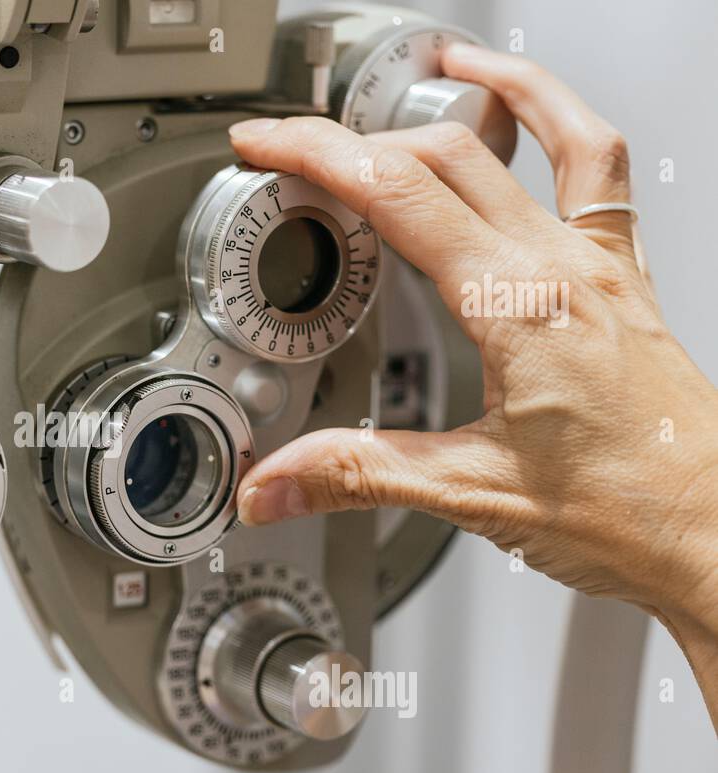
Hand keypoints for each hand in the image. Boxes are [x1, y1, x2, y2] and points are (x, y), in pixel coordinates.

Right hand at [228, 45, 717, 724]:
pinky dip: (561, 120)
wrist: (716, 535)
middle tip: (296, 149)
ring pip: (530, 139)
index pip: (398, 196)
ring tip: (426, 69)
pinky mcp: (623, 280)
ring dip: (472, 96)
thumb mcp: (472, 496)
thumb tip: (274, 484)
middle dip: (355, 139)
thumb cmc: (629, 513)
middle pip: (446, 157)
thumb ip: (360, 476)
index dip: (317, 158)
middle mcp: (565, 268)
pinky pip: (597, 170)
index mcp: (519, 306)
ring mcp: (602, 265)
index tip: (267, 146)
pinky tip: (535, 115)